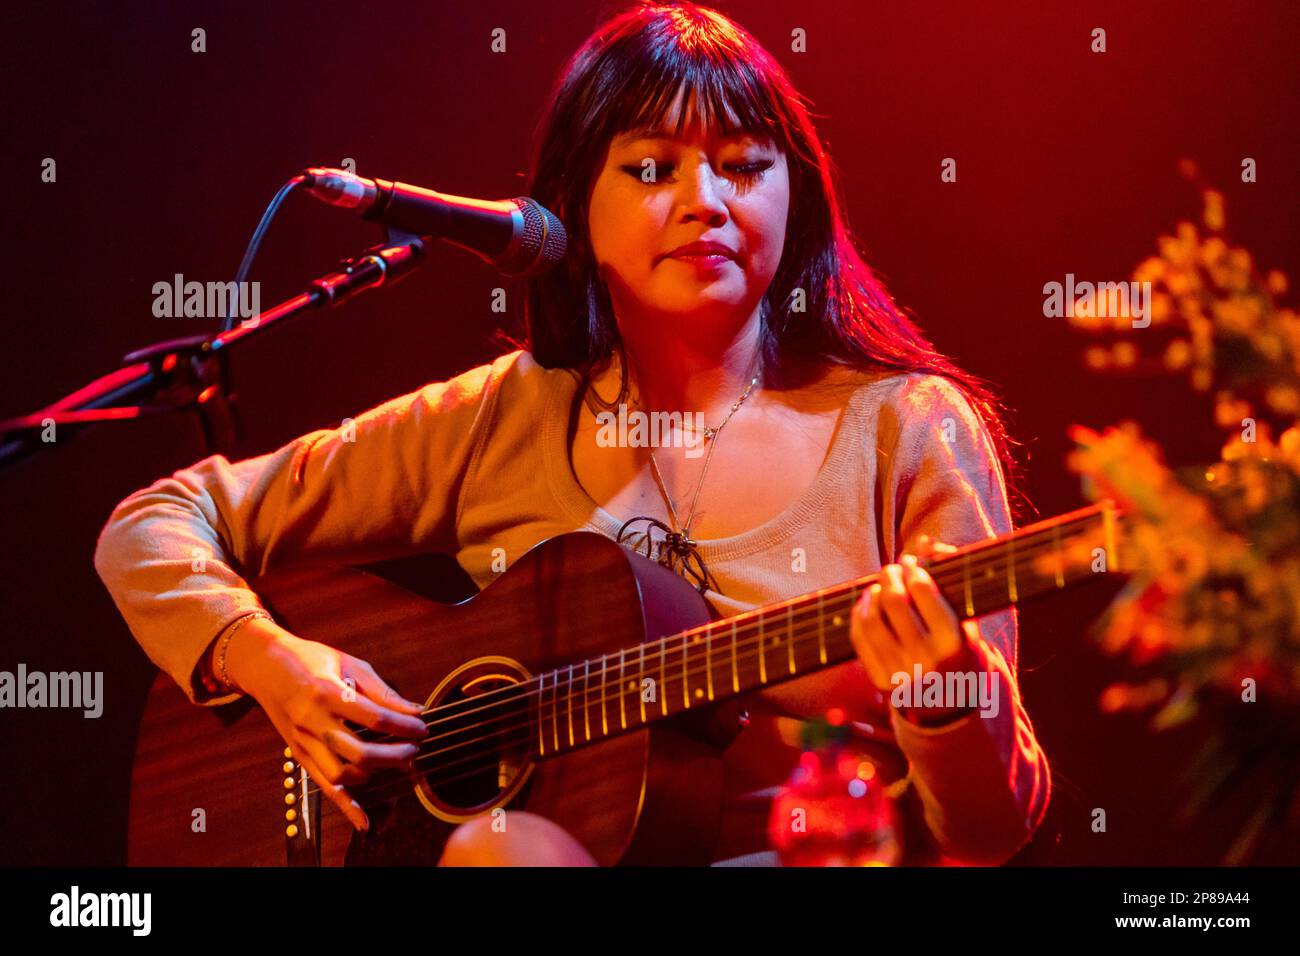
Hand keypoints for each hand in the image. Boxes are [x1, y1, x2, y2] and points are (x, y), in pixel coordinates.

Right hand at [224, 617, 427, 830]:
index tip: (422, 728)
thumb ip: (383, 691)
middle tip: (414, 748)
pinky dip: (346, 806)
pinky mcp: (299, 755)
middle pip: (360, 752)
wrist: (266, 666)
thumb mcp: (350, 664)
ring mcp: (303, 742)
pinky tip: (365, 821)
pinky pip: (324, 787)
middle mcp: (311, 721)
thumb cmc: (312, 660)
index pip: (374, 717)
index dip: (404, 726)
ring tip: (397, 761)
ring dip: (376, 772)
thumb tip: (416, 710)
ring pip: (342, 774)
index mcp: (326, 692)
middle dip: (395, 754)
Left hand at [848, 535, 983, 724]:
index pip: (923, 590)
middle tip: (891, 570)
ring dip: (872, 594)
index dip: (912, 567)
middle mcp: (926, 658)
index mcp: (953, 642)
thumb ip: (951, 577)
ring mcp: (901, 672)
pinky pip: (860, 640)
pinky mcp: (882, 681)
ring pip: (873, 619)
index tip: (910, 561)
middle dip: (889, 576)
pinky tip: (866, 605)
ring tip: (878, 587)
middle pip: (894, 600)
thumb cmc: (960, 647)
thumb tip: (927, 542)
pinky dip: (859, 615)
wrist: (952, 701)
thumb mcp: (968, 618)